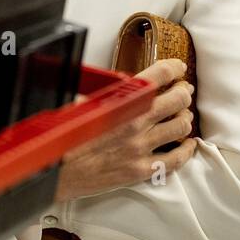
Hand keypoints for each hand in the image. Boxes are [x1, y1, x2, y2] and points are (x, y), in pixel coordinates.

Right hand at [54, 58, 196, 200]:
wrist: (54, 171)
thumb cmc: (64, 137)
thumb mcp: (82, 102)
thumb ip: (106, 89)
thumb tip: (121, 81)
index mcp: (120, 100)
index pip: (159, 75)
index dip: (174, 68)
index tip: (177, 68)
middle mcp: (135, 121)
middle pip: (178, 99)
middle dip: (183, 93)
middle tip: (182, 92)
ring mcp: (141, 146)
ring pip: (181, 126)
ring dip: (185, 118)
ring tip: (183, 116)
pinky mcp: (141, 169)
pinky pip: (176, 159)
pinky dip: (186, 150)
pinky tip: (186, 145)